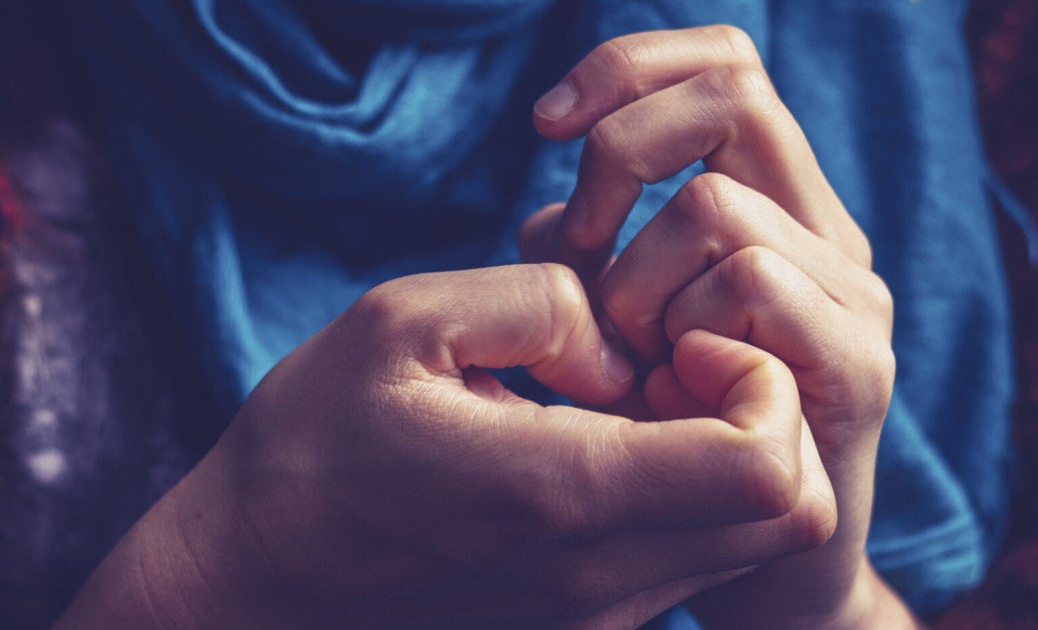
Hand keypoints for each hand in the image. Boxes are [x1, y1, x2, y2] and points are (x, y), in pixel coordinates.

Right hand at [56, 264, 834, 628]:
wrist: (252, 583)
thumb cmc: (310, 446)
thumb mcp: (401, 322)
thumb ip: (539, 303)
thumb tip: (618, 347)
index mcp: (563, 493)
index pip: (769, 467)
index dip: (762, 382)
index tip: (681, 340)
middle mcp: (600, 578)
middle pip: (785, 511)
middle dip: (762, 415)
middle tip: (667, 363)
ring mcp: (595, 619)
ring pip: (747, 541)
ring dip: (722, 456)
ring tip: (621, 404)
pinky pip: (685, 560)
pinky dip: (679, 496)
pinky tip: (591, 450)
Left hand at [523, 25, 913, 626]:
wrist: (759, 561)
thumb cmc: (670, 434)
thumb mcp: (616, 322)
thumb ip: (591, 252)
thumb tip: (554, 216)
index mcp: (777, 206)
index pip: (725, 63)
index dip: (629, 66)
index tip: (546, 126)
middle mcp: (826, 232)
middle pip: (731, 98)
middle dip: (619, 158)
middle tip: (580, 250)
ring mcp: (851, 294)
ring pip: (718, 206)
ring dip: (634, 282)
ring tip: (632, 361)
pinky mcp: (859, 365)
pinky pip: (751, 285)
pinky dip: (681, 330)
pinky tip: (671, 390)